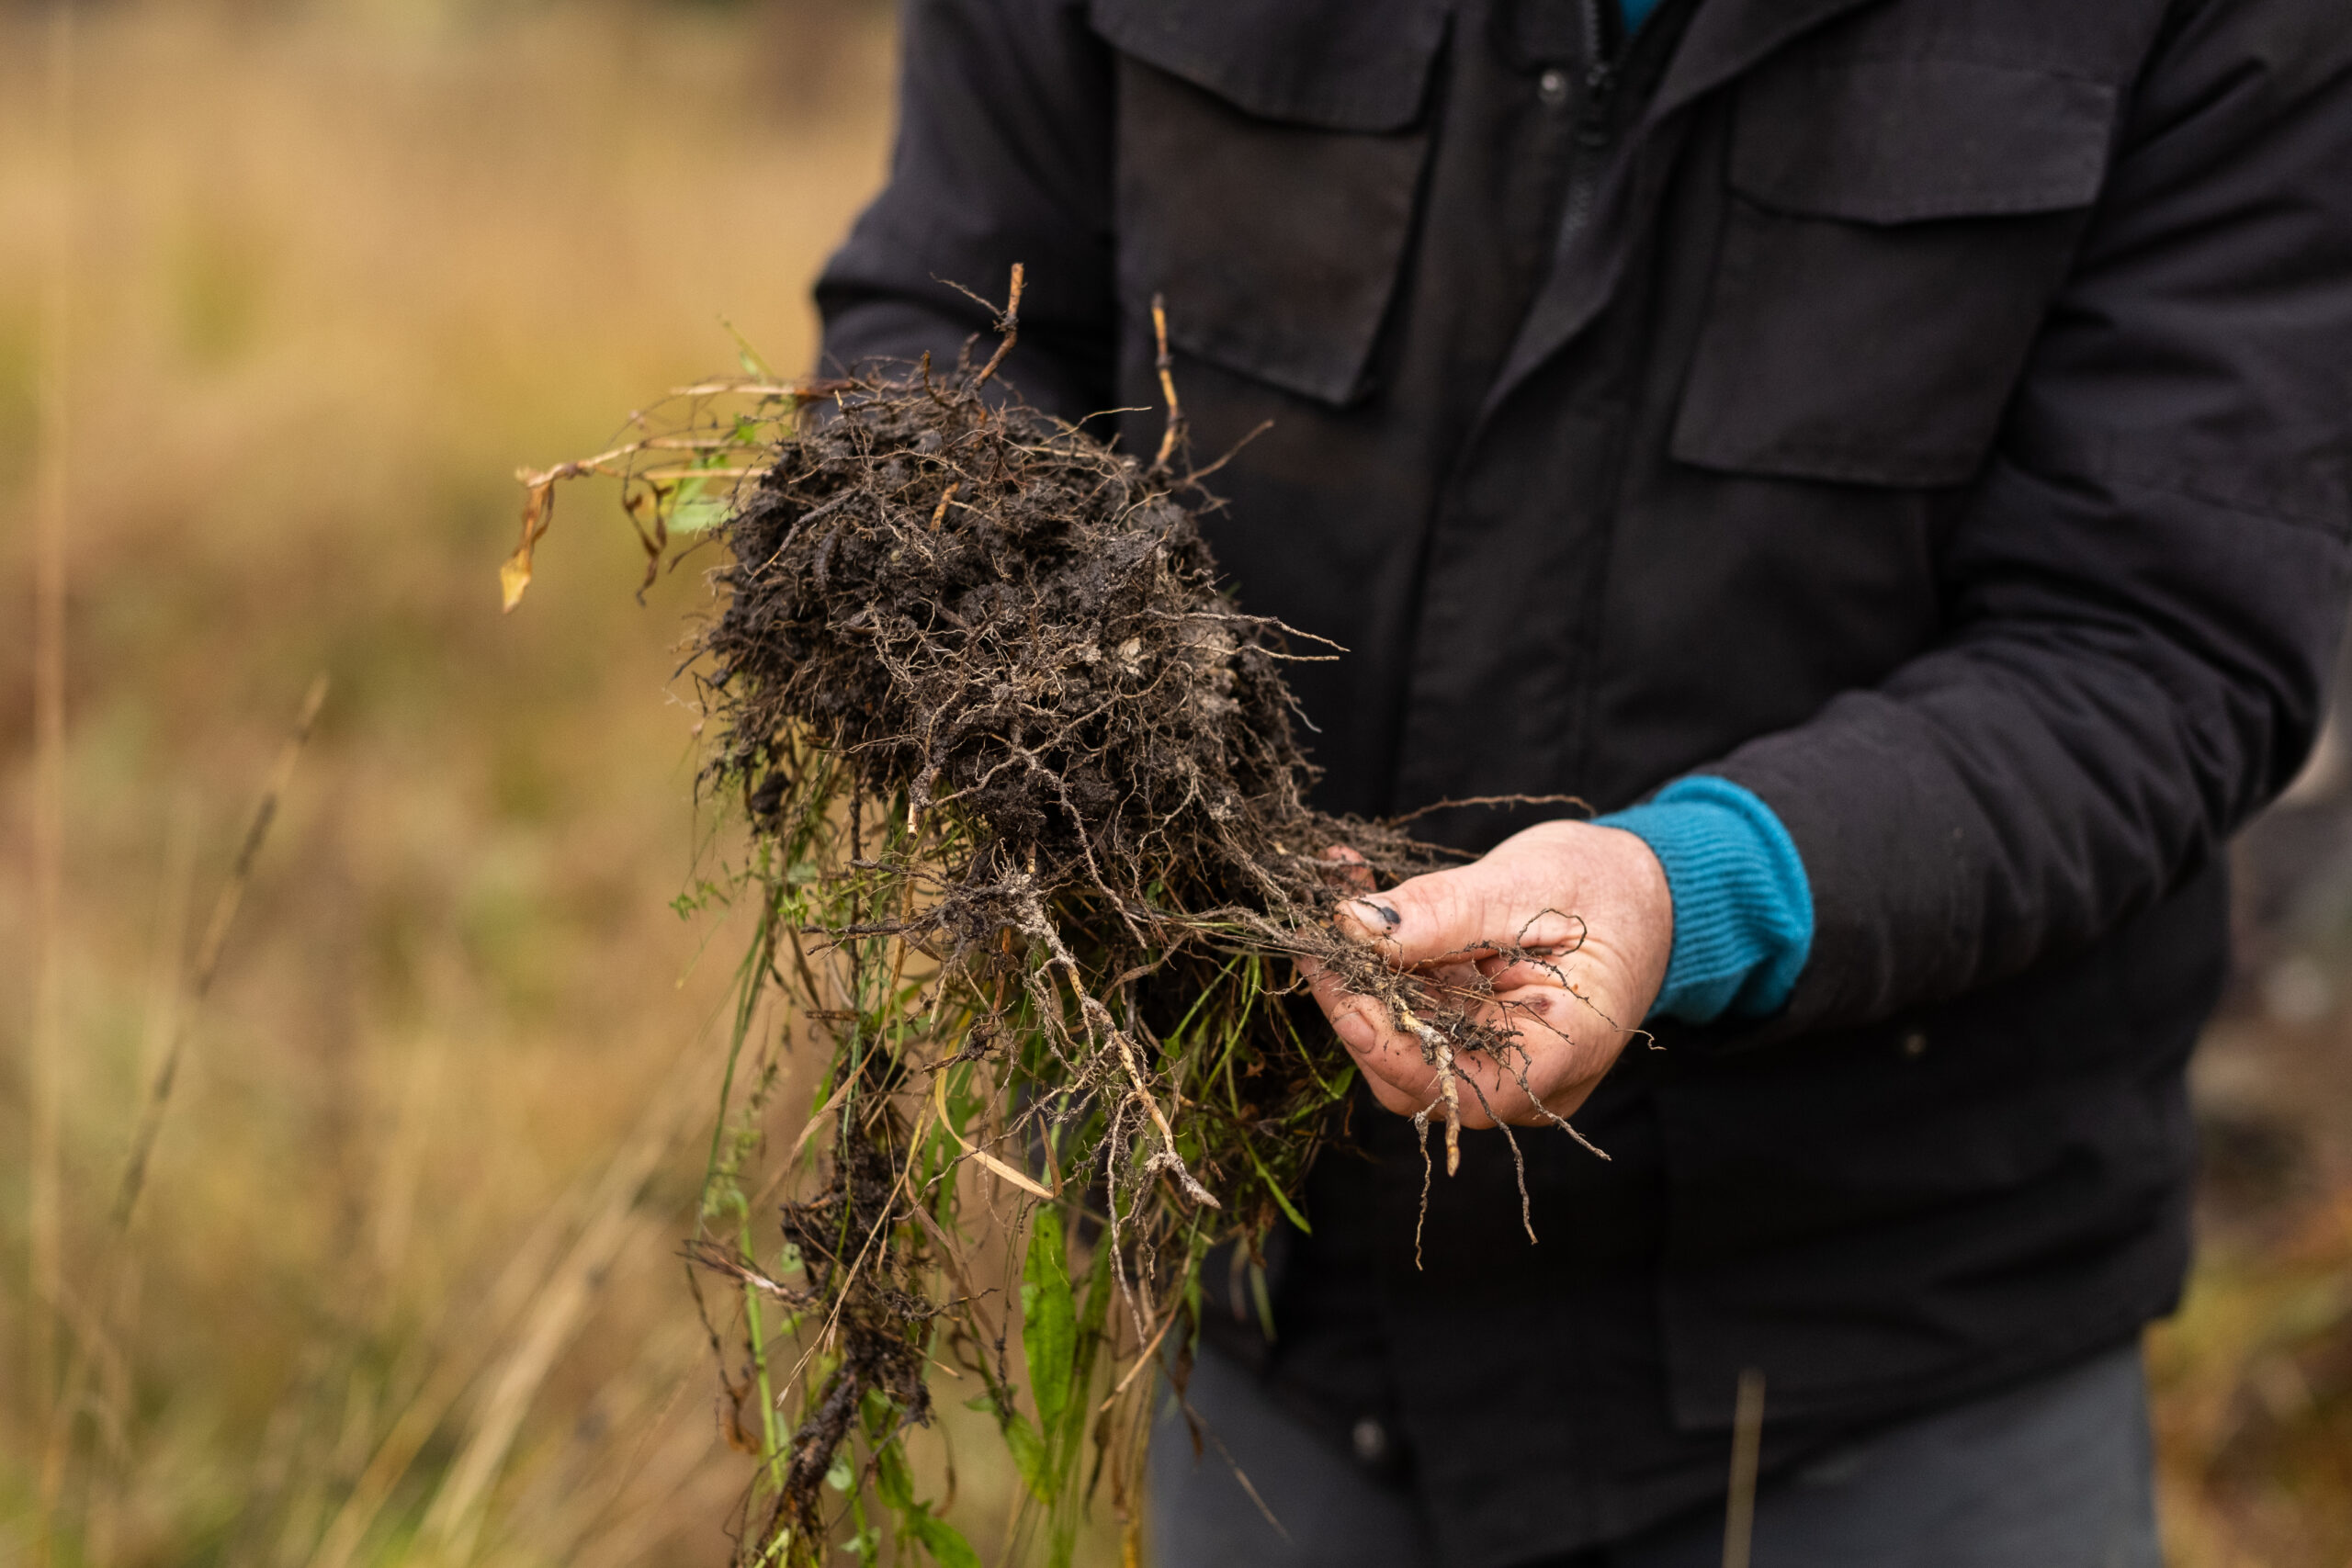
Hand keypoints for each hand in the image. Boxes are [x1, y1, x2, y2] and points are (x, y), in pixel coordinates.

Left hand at [1306, 821, 1672, 1130]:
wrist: (1641, 891)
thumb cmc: (1606, 890)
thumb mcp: (1530, 887)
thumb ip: (1446, 912)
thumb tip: (1357, 926)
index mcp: (1561, 1055)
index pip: (1461, 1083)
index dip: (1391, 1047)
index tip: (1341, 992)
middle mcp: (1518, 1075)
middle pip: (1412, 1068)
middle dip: (1357, 996)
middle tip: (1320, 923)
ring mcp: (1487, 1057)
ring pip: (1398, 1037)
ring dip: (1357, 968)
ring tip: (1339, 889)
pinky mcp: (1462, 1029)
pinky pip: (1407, 1007)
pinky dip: (1377, 954)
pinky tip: (1356, 892)